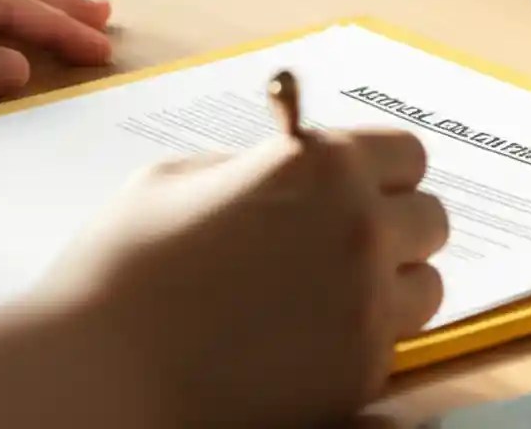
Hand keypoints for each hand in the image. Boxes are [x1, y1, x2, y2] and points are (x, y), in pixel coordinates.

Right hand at [40, 128, 448, 427]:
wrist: (99, 375)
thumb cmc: (123, 268)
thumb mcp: (182, 180)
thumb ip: (260, 168)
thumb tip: (297, 170)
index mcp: (321, 165)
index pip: (408, 154)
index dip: (381, 172)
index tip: (359, 189)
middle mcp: (361, 228)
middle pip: (431, 220)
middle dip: (395, 229)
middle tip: (343, 248)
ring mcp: (368, 305)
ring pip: (427, 288)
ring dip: (390, 290)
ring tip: (328, 301)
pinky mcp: (362, 373)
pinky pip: (392, 347)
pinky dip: (362, 344)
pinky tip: (305, 345)